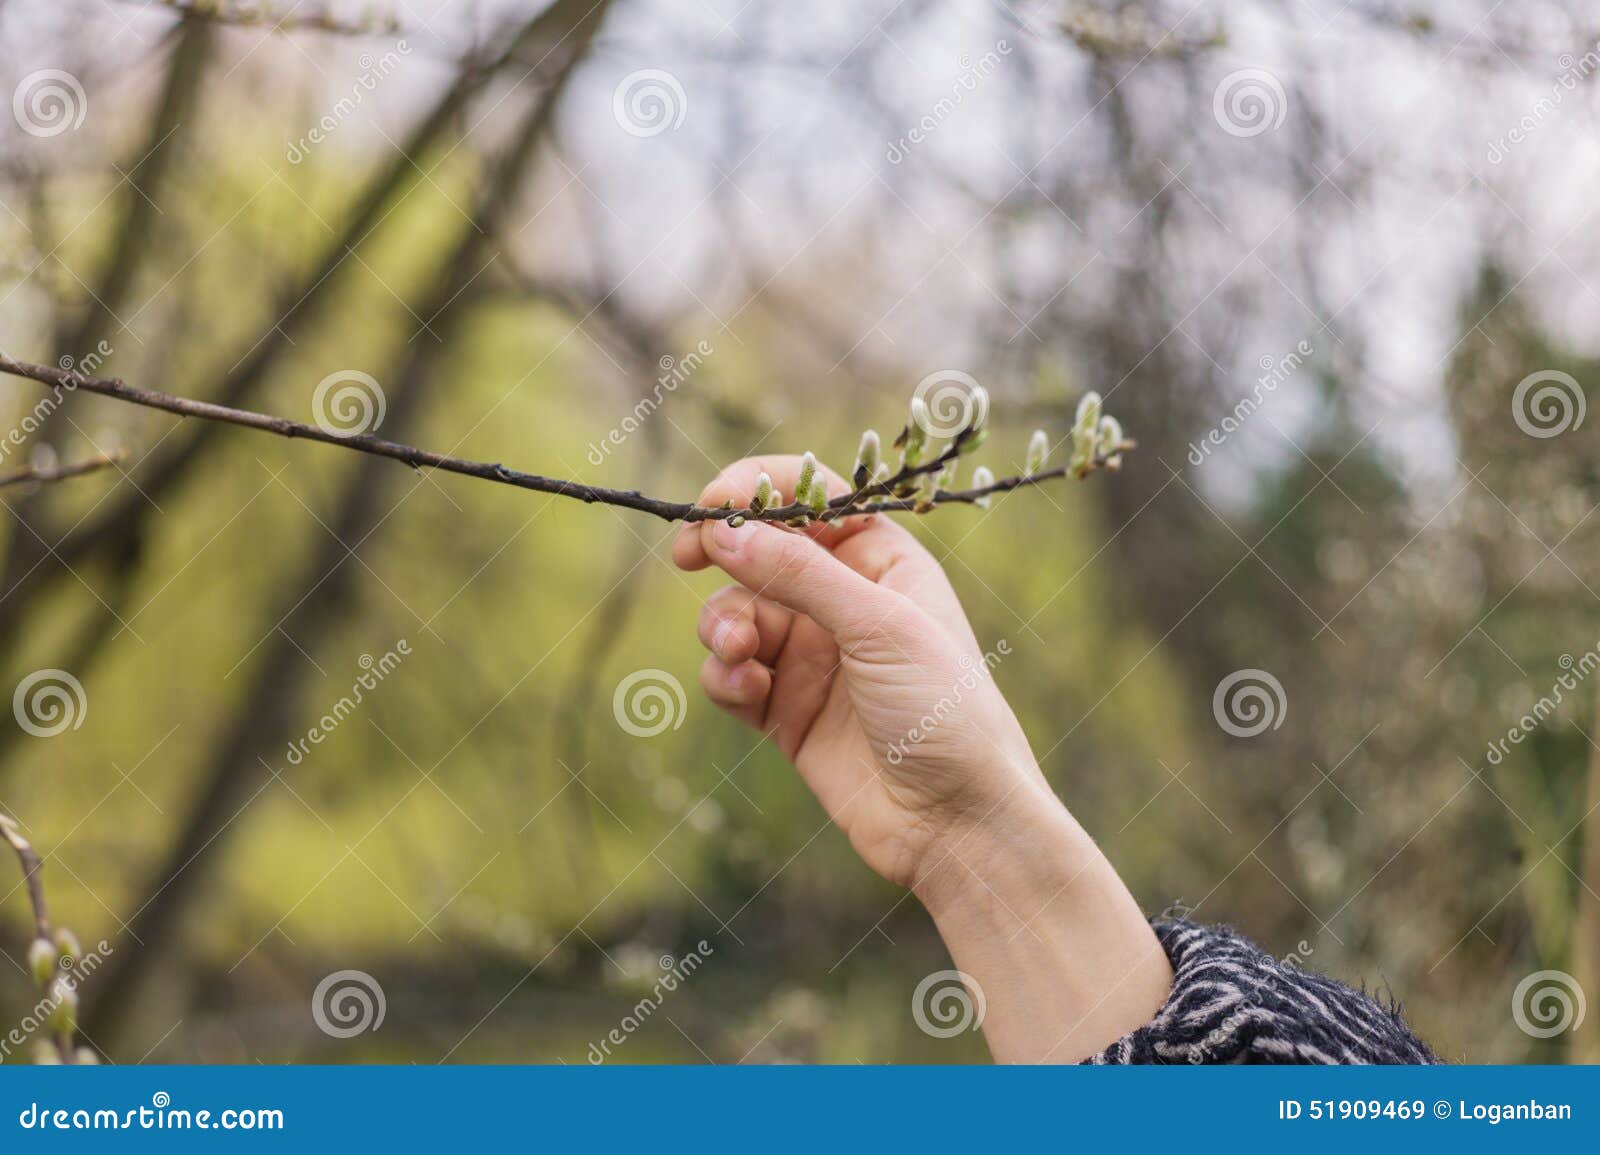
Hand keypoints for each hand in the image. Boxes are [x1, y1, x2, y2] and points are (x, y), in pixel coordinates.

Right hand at [672, 454, 1053, 892]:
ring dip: (724, 624)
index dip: (758, 492)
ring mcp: (813, 657)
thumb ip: (798, 575)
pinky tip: (743, 688)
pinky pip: (733, 673)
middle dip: (725, 557)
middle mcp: (845, 602)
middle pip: (761, 555)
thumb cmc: (945, 712)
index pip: (811, 501)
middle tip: (688, 558)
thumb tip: (724, 529)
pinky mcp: (785, 710)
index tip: (712, 504)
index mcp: (883, 562)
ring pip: (738, 614)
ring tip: (739, 652)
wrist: (955, 822)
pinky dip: (725, 674)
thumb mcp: (879, 627)